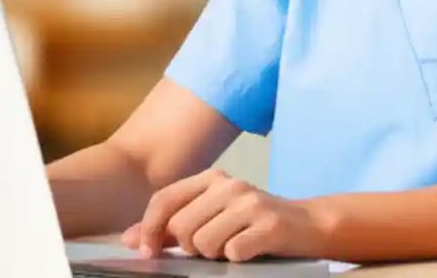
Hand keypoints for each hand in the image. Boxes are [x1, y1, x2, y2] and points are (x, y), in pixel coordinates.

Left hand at [120, 168, 332, 262]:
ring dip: (214, 255)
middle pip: (182, 227)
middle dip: (190, 247)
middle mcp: (229, 185)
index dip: (150, 228)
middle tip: (212, 247)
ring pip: (204, 243)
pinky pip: (232, 252)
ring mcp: (250, 203)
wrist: (308, 225)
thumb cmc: (254, 223)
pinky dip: (237, 258)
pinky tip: (250, 250)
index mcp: (211, 178)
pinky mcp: (268, 225)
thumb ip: (171, 226)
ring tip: (232, 246)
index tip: (148, 251)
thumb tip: (128, 238)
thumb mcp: (212, 216)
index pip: (164, 199)